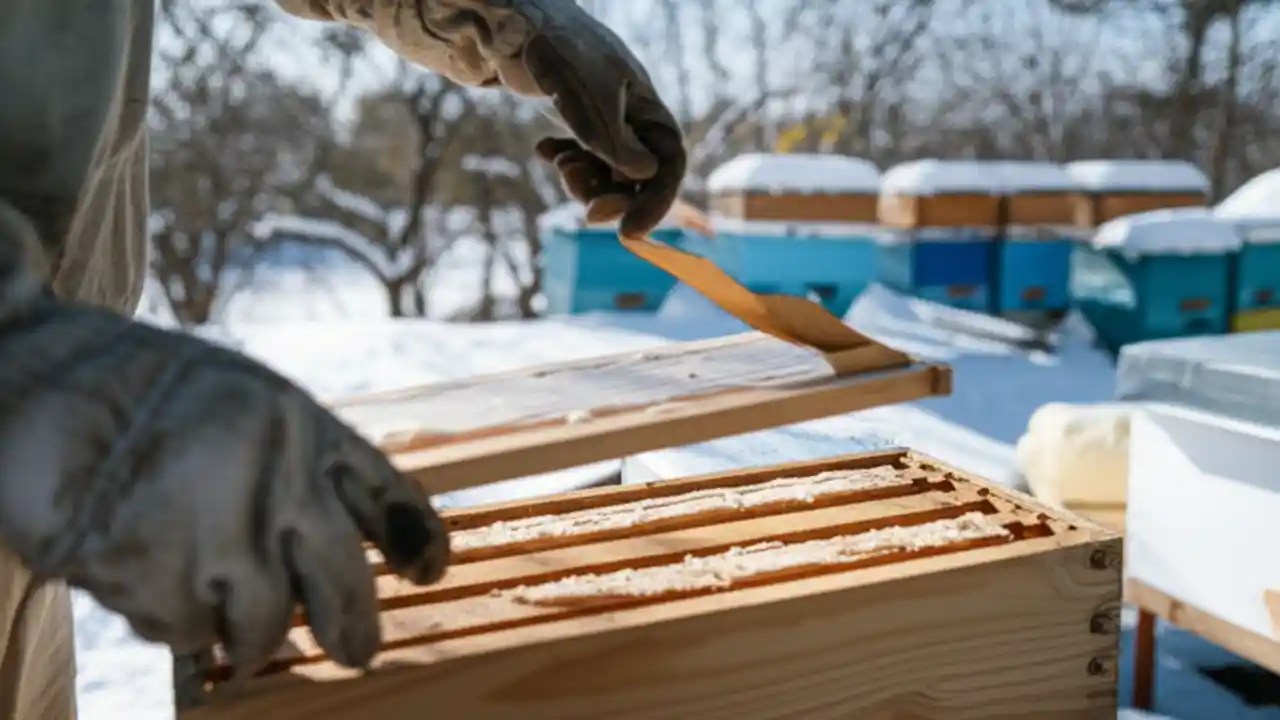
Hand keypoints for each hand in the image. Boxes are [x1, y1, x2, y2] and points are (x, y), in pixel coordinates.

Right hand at [0, 304, 448, 677]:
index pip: (387, 494)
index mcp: (303, 428)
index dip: (419, 539)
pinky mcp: (152, 576)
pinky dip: (175, 622)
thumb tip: (345, 542)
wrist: (42, 385)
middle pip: (343, 583)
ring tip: (225, 619)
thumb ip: (300, 463)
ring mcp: (214, 534)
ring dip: (247, 637)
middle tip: (357, 653)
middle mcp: (273, 482)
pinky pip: (185, 633)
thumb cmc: (150, 394)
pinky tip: (151, 579)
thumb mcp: (250, 402)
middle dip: (354, 629)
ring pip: (262, 628)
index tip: (430, 571)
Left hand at [516, 3, 687, 236]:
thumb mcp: (590, 103)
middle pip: (637, 176)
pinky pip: (581, 155)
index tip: (629, 232)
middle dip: (613, 197)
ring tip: (559, 165)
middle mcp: (633, 117)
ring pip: (606, 171)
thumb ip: (616, 143)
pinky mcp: (577, 119)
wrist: (521, 25)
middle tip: (587, 214)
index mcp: (648, 109)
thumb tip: (646, 177)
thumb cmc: (563, 56)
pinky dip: (564, 159)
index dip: (655, 201)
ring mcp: (605, 119)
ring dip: (584, 181)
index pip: (668, 164)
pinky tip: (544, 149)